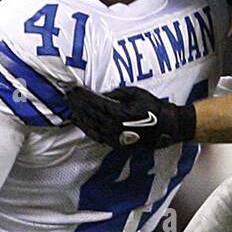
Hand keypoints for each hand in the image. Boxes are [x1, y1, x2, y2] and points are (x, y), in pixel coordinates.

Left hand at [66, 84, 187, 149]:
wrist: (164, 125)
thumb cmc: (151, 106)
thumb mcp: (134, 93)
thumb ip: (116, 93)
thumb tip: (100, 94)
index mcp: (118, 113)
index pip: (94, 103)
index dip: (83, 96)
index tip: (74, 89)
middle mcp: (113, 126)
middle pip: (90, 114)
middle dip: (77, 104)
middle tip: (68, 96)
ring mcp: (113, 136)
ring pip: (90, 126)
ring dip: (79, 116)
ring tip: (70, 107)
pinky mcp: (115, 142)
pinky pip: (96, 136)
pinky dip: (86, 128)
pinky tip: (79, 121)